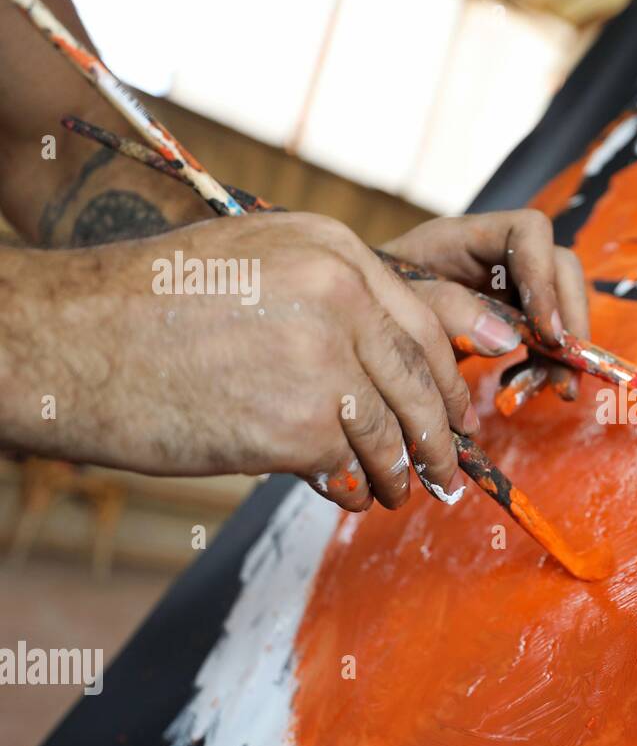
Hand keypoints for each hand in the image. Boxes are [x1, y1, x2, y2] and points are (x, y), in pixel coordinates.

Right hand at [4, 212, 476, 511]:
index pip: (422, 320)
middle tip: (450, 463)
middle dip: (441, 431)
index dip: (448, 374)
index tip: (457, 406)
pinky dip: (356, 489)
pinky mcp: (298, 424)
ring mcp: (322, 359)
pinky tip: (352, 497)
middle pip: (420, 379)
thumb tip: (382, 357)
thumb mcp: (253, 265)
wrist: (69, 341)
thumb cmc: (150, 306)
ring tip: (399, 490)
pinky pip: (349, 466)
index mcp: (333, 248)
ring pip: (392, 431)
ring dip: (401, 471)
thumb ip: (326, 296)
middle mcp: (340, 294)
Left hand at [381, 209, 590, 400]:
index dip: (544, 278)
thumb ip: (442, 311)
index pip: (527, 232)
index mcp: (464, 237)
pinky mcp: (510, 318)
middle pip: (561, 269)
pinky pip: (546, 337)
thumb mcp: (395, 305)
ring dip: (564, 352)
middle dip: (571, 322)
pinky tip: (518, 389)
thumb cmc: (365, 304)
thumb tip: (508, 339)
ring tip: (553, 391)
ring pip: (560, 306)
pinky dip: (544, 366)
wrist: (351, 326)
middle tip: (564, 372)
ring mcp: (506, 286)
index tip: (547, 333)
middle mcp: (494, 256)